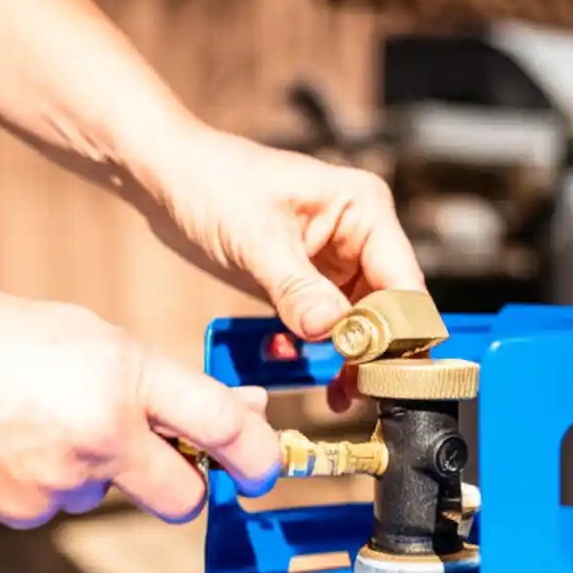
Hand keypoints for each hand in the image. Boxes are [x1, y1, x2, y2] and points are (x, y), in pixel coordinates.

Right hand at [0, 282, 279, 527]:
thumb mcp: (103, 339)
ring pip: (110, 499)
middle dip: (185, 485)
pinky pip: (57, 510)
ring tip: (49, 423)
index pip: (224, 429)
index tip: (265, 467)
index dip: (260, 455)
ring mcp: (56, 483)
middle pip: (186, 499)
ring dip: (98, 474)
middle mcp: (100, 438)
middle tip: (163, 459)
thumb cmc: (5, 334)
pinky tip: (17, 444)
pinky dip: (48, 486)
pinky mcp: (16, 514)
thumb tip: (245, 409)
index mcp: (128, 379)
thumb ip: (174, 384)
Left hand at [126, 124, 426, 410]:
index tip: (385, 374)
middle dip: (379, 352)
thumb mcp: (255, 240)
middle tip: (363, 393)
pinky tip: (309, 370)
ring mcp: (337, 258)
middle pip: (391, 306)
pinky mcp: (312, 280)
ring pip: (365, 322)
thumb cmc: (212, 183)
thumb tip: (334, 330)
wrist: (168, 177)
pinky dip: (324, 350)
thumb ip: (297, 289)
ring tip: (341, 396)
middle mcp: (360, 233)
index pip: (403, 280)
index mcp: (363, 208)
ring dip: (354, 359)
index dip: (401, 330)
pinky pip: (332, 325)